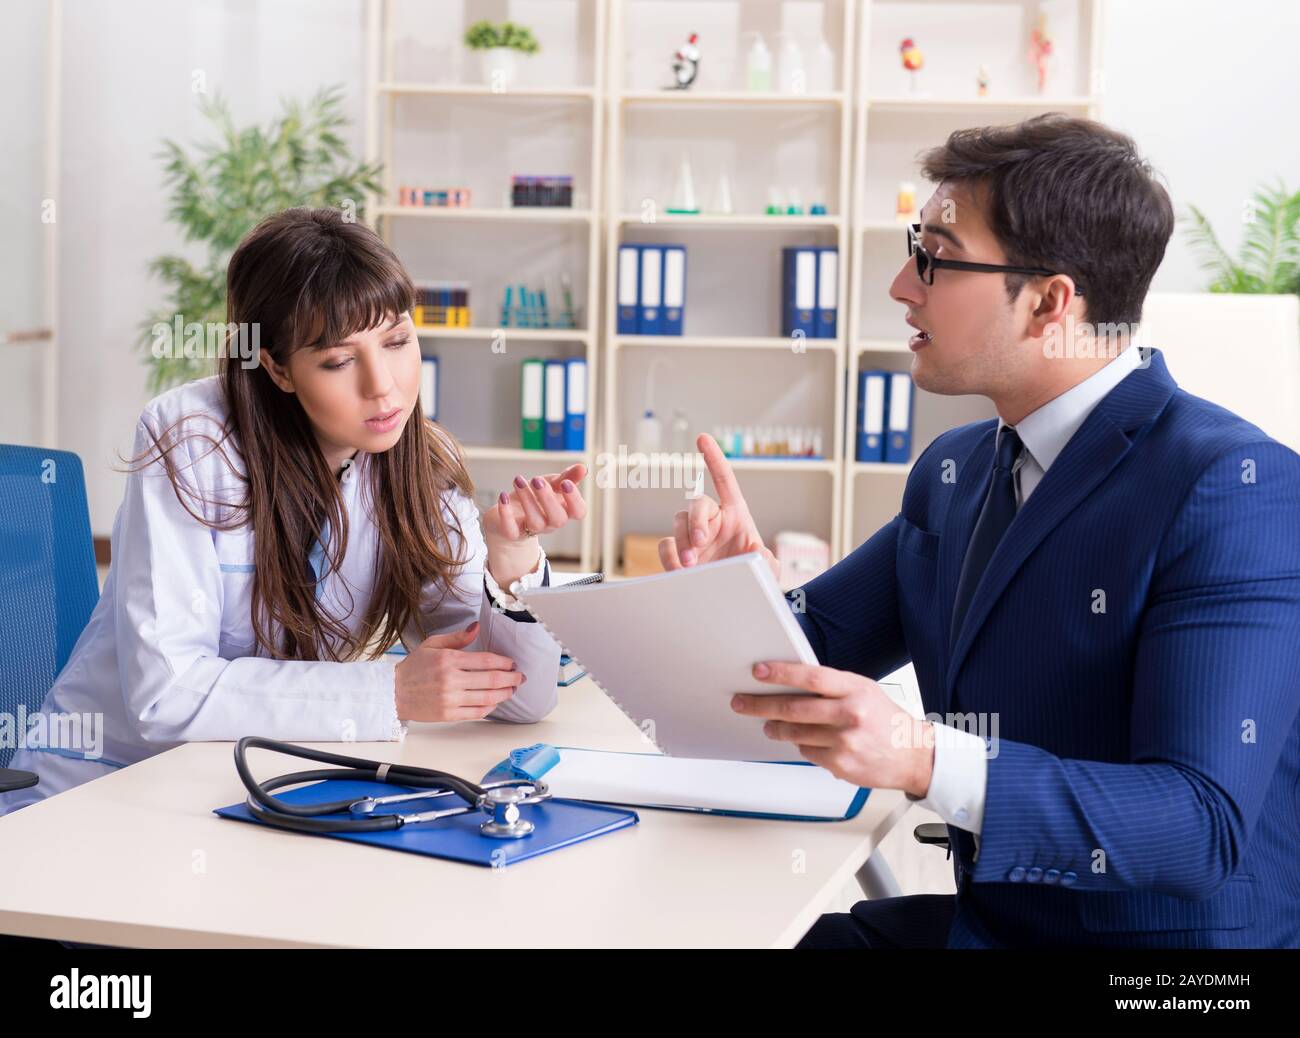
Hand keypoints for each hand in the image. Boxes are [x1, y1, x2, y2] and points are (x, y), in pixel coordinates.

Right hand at [394, 621, 524, 722]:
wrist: (393, 692)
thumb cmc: (413, 667)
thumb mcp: (432, 644)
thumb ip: (457, 638)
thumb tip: (476, 627)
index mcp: (449, 660)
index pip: (487, 661)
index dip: (505, 662)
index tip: (512, 663)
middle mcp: (451, 680)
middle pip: (492, 679)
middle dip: (511, 678)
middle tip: (520, 677)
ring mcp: (450, 699)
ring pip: (487, 697)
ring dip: (505, 693)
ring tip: (512, 689)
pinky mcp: (448, 714)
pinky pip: (476, 712)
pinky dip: (490, 707)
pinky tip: (495, 702)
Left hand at [481, 463, 587, 586]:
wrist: (511, 514)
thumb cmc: (536, 497)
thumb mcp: (552, 484)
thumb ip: (567, 477)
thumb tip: (583, 468)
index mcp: (564, 511)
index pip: (578, 511)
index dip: (574, 499)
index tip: (565, 483)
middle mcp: (550, 523)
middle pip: (558, 519)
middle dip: (548, 498)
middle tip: (536, 480)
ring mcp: (532, 530)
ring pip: (535, 522)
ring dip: (527, 500)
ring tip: (519, 480)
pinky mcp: (513, 533)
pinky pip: (511, 530)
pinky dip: (506, 514)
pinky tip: (503, 497)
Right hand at [658, 433, 778, 580]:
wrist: (733, 601)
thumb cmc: (751, 575)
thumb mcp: (767, 569)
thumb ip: (766, 559)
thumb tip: (758, 551)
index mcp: (734, 514)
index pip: (724, 480)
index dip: (713, 458)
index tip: (702, 438)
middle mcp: (711, 521)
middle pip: (696, 503)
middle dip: (695, 522)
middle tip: (699, 544)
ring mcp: (692, 537)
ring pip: (678, 522)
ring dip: (682, 541)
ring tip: (691, 564)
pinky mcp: (677, 554)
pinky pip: (665, 544)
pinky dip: (669, 556)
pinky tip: (679, 571)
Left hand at [731, 660, 934, 795]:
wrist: (913, 755)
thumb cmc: (886, 721)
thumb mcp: (864, 691)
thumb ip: (832, 687)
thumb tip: (790, 683)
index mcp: (856, 689)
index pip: (812, 676)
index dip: (782, 673)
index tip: (760, 671)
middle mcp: (851, 714)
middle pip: (795, 707)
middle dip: (761, 705)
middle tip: (743, 702)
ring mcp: (845, 740)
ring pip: (795, 733)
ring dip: (776, 728)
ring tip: (770, 725)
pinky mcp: (840, 763)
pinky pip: (806, 752)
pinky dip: (801, 746)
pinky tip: (808, 742)